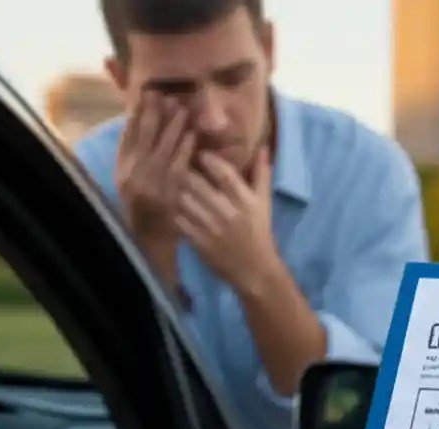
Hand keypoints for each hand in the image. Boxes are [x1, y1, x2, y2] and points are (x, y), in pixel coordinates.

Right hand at [114, 92, 194, 282]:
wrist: (150, 244)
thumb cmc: (148, 210)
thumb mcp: (135, 182)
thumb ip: (138, 157)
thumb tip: (144, 125)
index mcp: (122, 169)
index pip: (128, 134)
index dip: (137, 112)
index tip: (146, 93)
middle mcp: (130, 175)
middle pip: (142, 137)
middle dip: (153, 113)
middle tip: (165, 94)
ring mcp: (147, 186)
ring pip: (159, 149)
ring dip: (171, 127)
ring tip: (181, 108)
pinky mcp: (164, 196)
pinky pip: (176, 168)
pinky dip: (183, 151)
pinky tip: (192, 137)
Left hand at [176, 147, 278, 293]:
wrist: (255, 270)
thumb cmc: (259, 233)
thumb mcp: (264, 203)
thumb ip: (262, 175)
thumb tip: (262, 147)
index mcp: (246, 201)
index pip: (224, 173)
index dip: (209, 159)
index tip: (200, 153)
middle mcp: (228, 212)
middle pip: (198, 184)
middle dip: (186, 172)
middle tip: (179, 165)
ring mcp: (212, 228)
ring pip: (184, 199)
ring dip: (177, 190)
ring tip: (174, 184)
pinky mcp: (199, 242)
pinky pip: (179, 220)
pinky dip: (174, 211)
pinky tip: (174, 206)